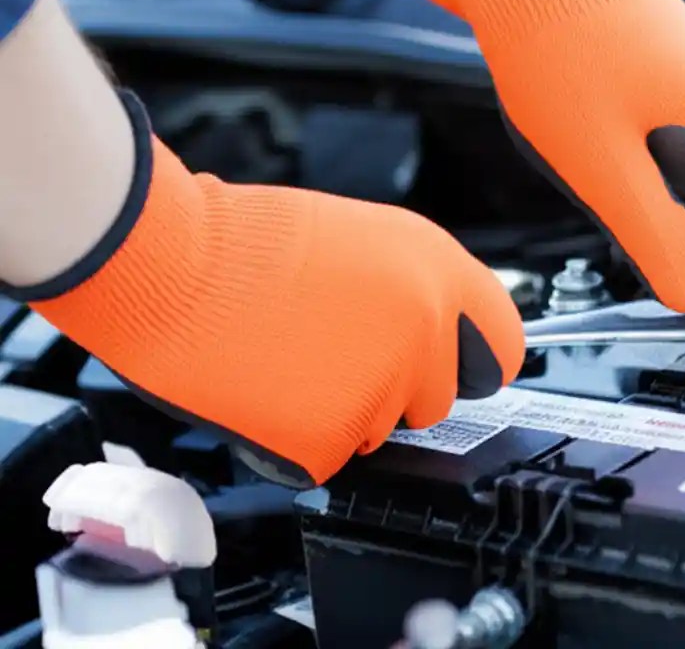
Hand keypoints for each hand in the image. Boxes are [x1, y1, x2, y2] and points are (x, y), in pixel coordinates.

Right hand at [23, 94, 524, 485]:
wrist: (166, 263)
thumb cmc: (242, 241)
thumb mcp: (360, 238)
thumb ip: (412, 288)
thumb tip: (438, 327)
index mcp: (439, 272)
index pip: (505, 348)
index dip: (472, 362)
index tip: (456, 368)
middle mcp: (426, 330)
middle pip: (438, 400)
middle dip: (396, 391)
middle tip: (337, 358)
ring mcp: (384, 387)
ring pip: (381, 430)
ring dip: (342, 412)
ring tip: (288, 361)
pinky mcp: (333, 436)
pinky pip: (327, 458)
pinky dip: (295, 440)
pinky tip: (265, 392)